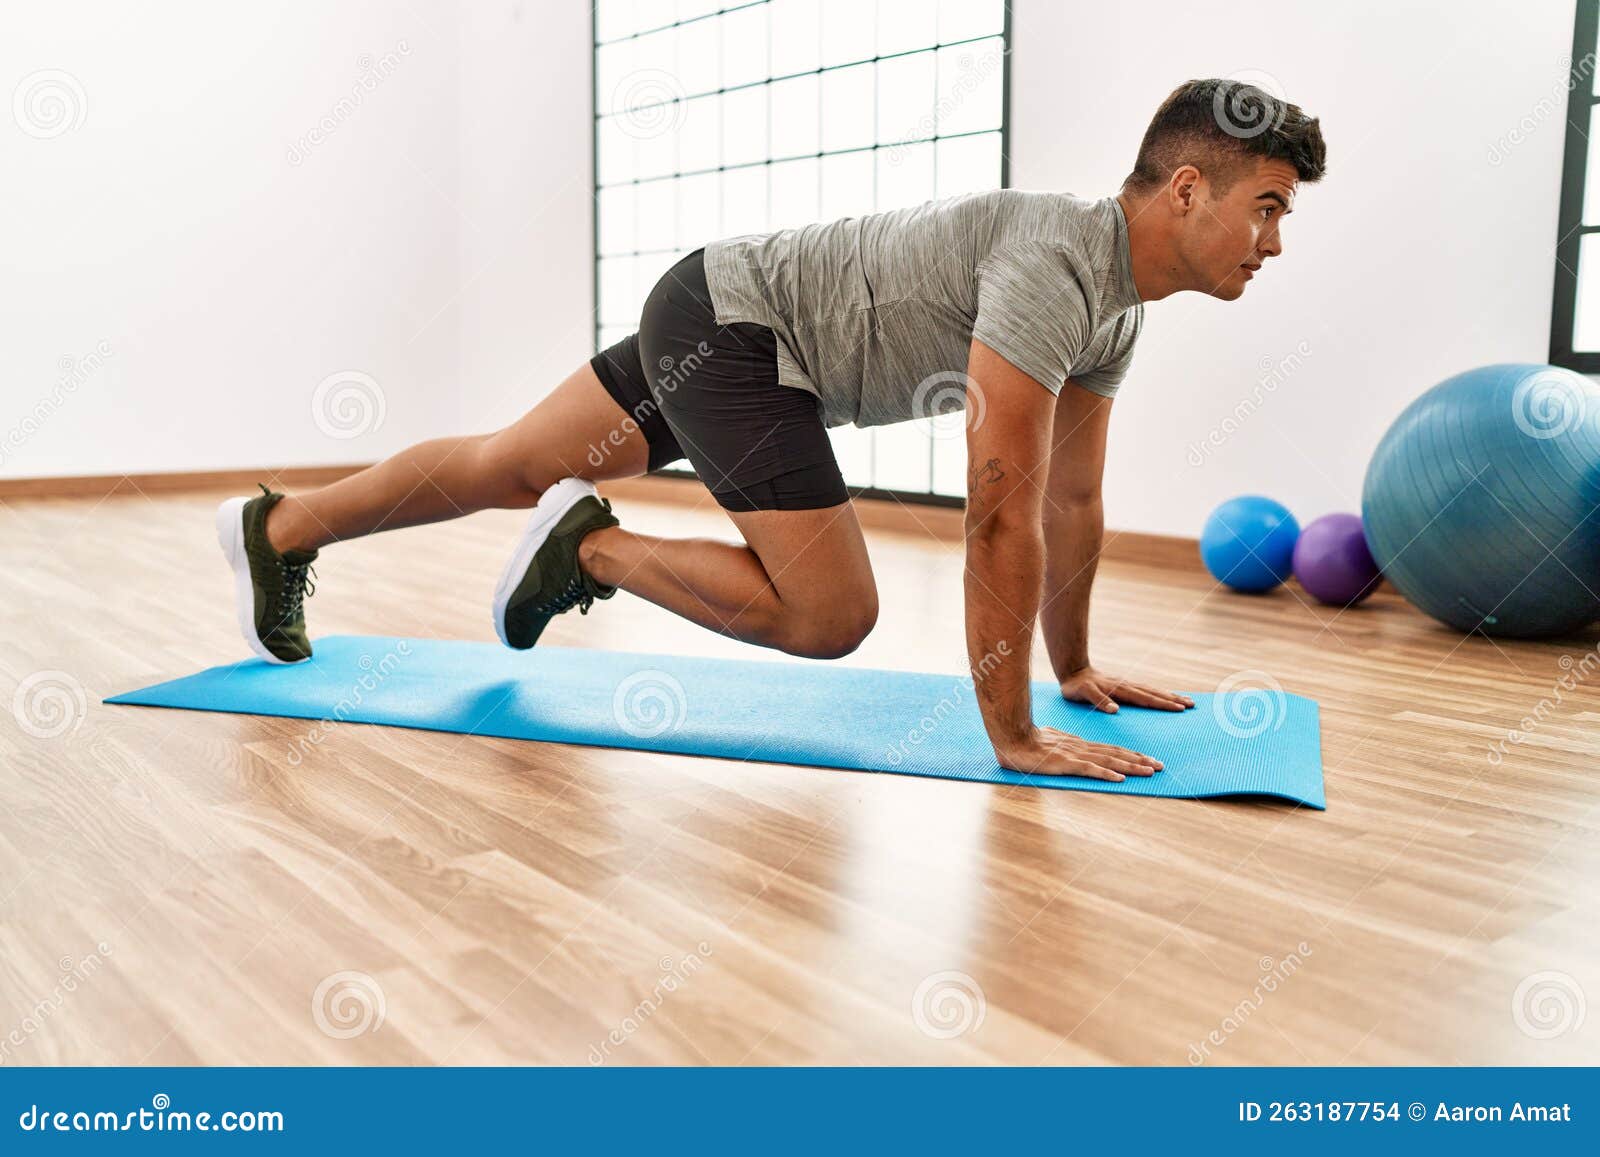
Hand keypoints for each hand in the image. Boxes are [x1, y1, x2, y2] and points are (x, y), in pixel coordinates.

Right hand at [994, 727, 1162, 781]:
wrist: (1014, 740)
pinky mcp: (1066, 764)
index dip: (1132, 755)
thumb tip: (1071, 745)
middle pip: (1117, 755)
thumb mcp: (1053, 740)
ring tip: (1150, 772)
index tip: (1149, 760)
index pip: (1112, 750)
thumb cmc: (1030, 742)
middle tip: (1161, 766)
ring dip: (1131, 767)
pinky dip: (1106, 774)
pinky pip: (1090, 770)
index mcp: (1081, 745)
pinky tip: (1119, 779)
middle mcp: (1083, 748)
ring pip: (1109, 762)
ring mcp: (1076, 756)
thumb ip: (1065, 744)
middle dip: (1140, 760)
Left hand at [1060, 666, 1194, 713]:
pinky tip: (1164, 696)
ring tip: (1185, 700)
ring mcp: (1126, 684)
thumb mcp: (1083, 694)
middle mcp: (1127, 686)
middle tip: (1192, 705)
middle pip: (1154, 693)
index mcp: (1120, 690)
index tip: (1179, 708)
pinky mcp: (1124, 685)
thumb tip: (1115, 710)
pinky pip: (1145, 689)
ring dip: (1169, 695)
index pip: (1146, 698)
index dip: (1163, 703)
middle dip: (1173, 699)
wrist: (1072, 671)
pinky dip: (1158, 693)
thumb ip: (1099, 701)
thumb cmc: (1076, 686)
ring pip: (1152, 690)